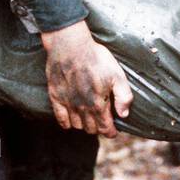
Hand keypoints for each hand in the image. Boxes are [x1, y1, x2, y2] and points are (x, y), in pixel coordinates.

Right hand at [40, 20, 132, 135]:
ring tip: (88, 119)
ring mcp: (68, 104)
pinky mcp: (56, 97)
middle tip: (102, 122)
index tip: (113, 132)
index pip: (105, 128)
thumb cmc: (96, 59)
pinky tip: (70, 120)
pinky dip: (66, 123)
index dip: (110, 132)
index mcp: (98, 104)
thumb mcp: (117, 75)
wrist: (71, 47)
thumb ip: (123, 97)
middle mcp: (82, 108)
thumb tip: (124, 114)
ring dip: (84, 125)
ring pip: (77, 125)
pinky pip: (60, 119)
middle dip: (98, 128)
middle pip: (91, 129)